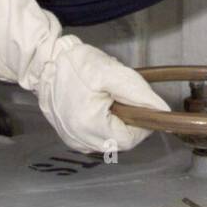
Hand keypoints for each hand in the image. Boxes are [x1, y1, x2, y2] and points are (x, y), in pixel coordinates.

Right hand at [36, 38, 169, 153]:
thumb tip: (162, 110)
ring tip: (107, 100)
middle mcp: (80, 140)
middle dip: (128, 123)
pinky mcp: (69, 137)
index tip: (138, 103)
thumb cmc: (76, 65)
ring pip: (109, 142)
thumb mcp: (111, 72)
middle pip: (120, 143)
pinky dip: (104, 127)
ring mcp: (73, 141)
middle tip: (120, 98)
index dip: (141, 123)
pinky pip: (96, 139)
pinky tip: (98, 108)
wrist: (45, 62)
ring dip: (116, 125)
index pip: (130, 139)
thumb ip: (138, 93)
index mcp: (90, 126)